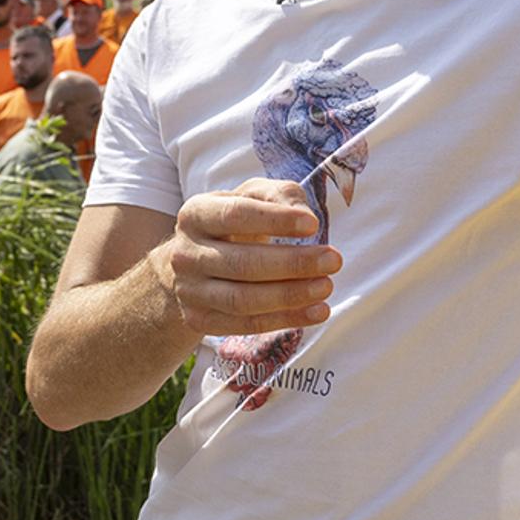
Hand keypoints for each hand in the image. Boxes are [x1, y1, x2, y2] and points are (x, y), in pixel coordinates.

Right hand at [152, 178, 340, 339]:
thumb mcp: (253, 197)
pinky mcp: (199, 319)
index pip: (235, 215)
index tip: (313, 225)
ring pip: (242, 300)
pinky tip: (317, 311)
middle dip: (292, 264)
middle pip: (241, 263)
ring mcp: (189, 290)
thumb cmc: (235, 222)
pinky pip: (246, 324)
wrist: (197, 263)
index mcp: (195, 213)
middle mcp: (185, 253)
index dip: (275, 220)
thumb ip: (280, 195)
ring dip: (290, 296)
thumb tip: (305, 218)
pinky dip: (285, 320)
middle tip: (334, 260)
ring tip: (327, 287)